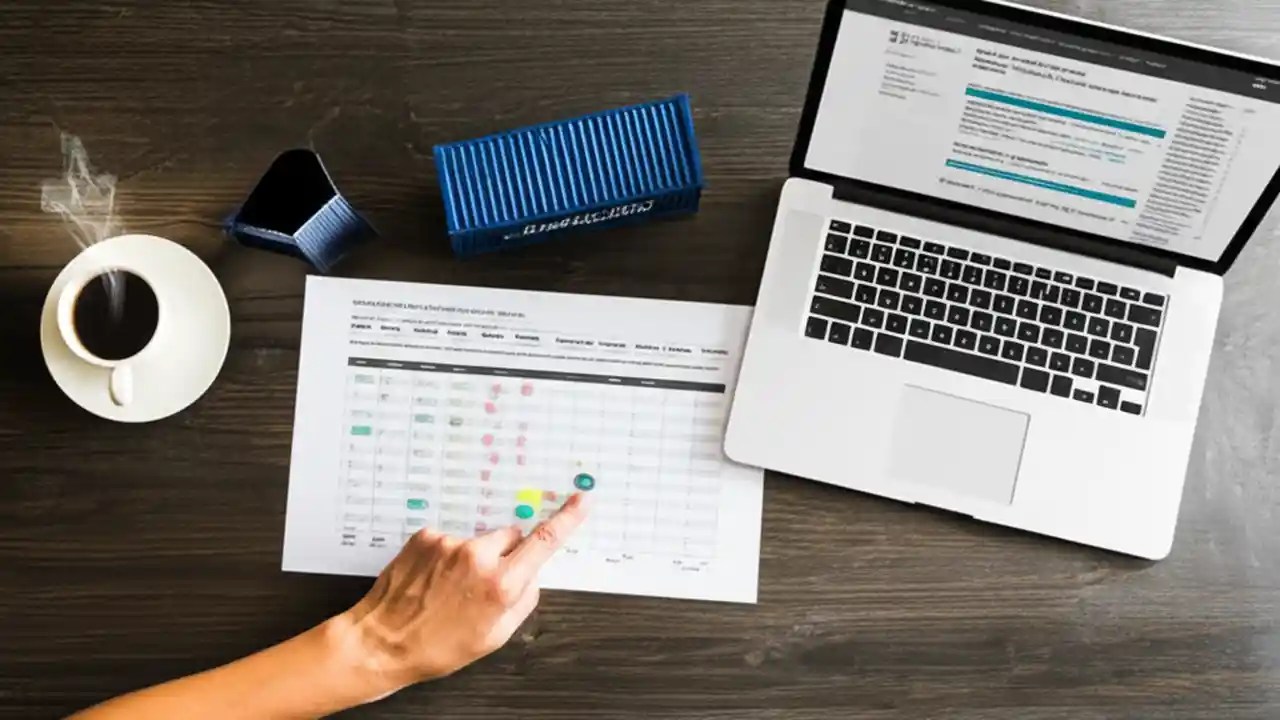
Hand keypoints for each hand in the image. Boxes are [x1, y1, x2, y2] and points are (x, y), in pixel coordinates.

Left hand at [336, 492, 590, 693]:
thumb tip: (532, 577)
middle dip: (505, 555)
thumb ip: (523, 601)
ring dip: (472, 558)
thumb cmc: (436, 646)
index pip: (545, 542)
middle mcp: (477, 557)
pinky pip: (450, 539)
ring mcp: (450, 543)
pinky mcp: (427, 536)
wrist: (381, 642)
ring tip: (449, 588)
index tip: (581, 501)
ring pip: (479, 540)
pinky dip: (446, 556)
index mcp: (500, 585)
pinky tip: (433, 580)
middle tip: (482, 586)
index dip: (568, 519)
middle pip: (511, 538)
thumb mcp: (494, 636)